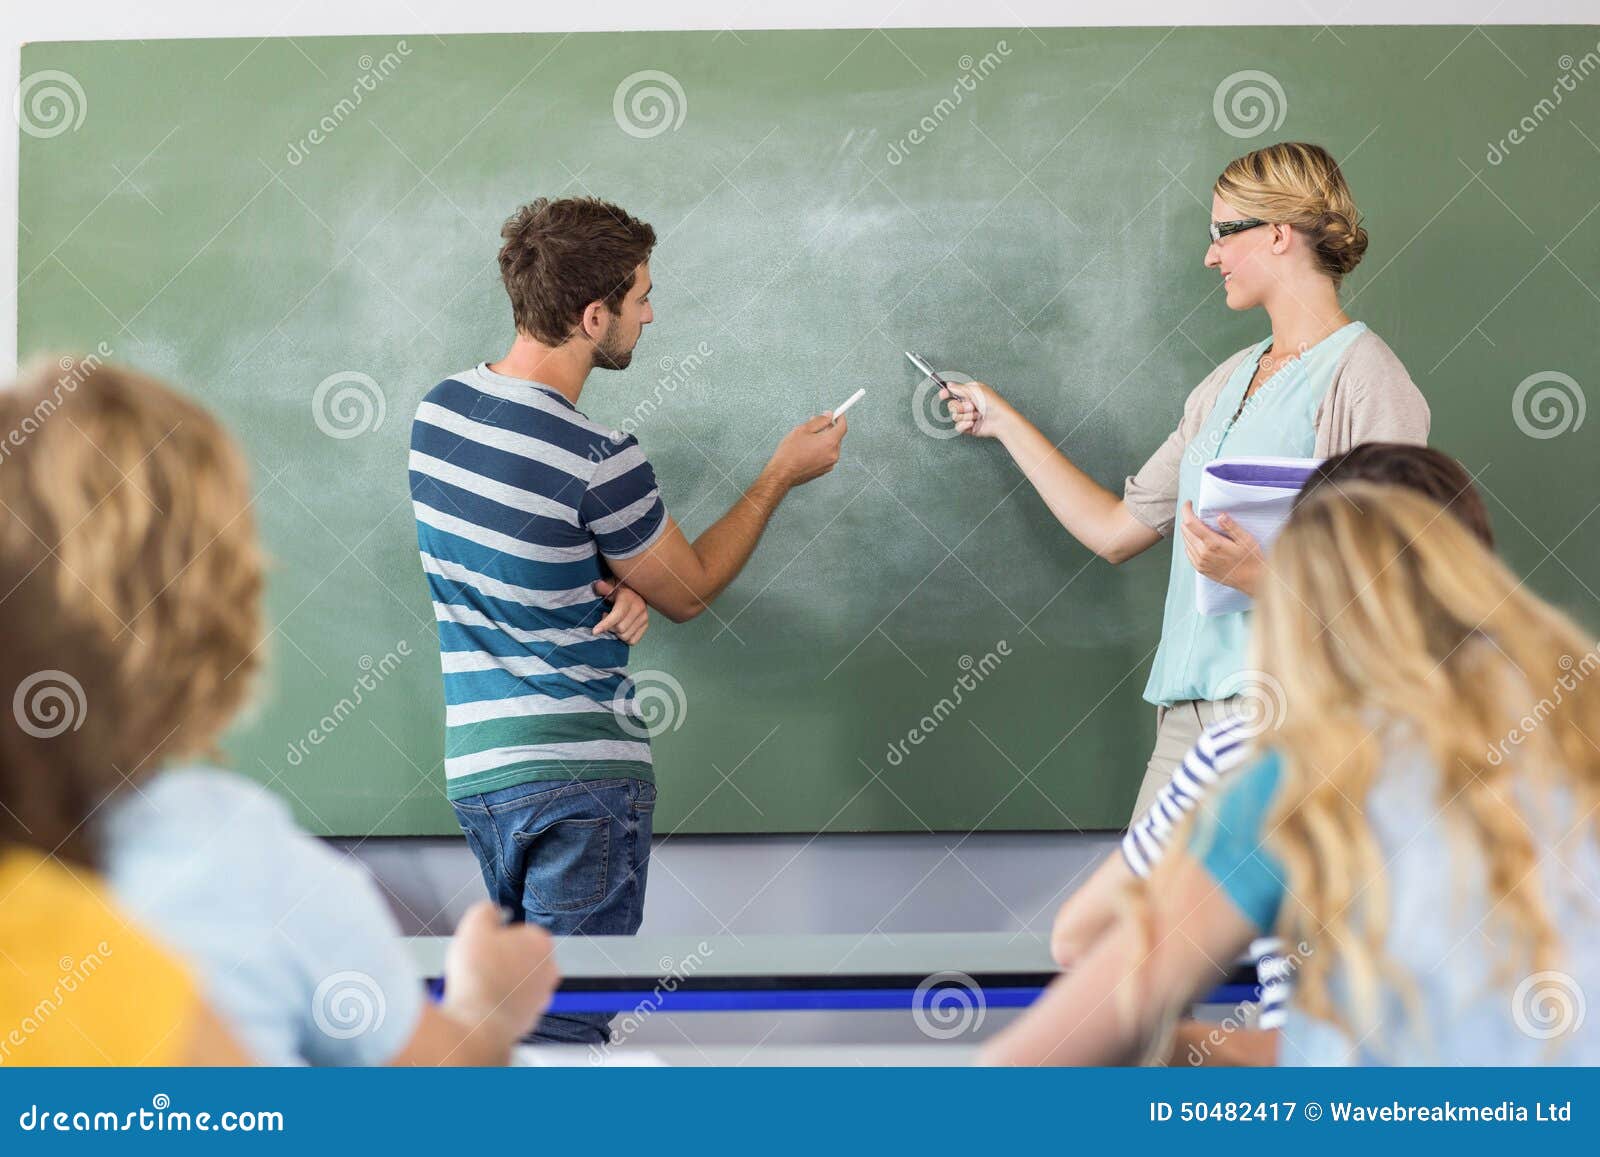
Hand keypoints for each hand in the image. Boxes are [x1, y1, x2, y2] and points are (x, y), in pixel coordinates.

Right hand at [442, 901, 560, 1044]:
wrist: (477, 1022)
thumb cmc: (478, 976)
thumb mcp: (474, 925)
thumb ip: (486, 910)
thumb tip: (493, 911)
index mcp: (540, 942)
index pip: (518, 932)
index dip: (495, 938)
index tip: (483, 947)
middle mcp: (549, 969)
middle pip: (519, 957)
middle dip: (501, 960)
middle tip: (480, 966)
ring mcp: (542, 996)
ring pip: (517, 981)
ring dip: (501, 981)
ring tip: (480, 986)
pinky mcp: (531, 1018)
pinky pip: (513, 1004)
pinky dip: (501, 1003)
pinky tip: (484, 1002)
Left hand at [592, 579, 648, 644]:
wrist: (634, 589)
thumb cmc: (618, 588)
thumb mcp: (610, 585)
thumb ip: (604, 587)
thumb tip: (599, 585)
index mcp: (629, 598)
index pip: (617, 615)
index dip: (605, 624)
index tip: (594, 631)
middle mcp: (639, 608)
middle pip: (620, 629)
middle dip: (609, 627)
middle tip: (605, 617)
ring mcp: (644, 618)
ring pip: (626, 636)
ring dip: (616, 633)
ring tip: (613, 622)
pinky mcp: (645, 625)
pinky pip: (632, 640)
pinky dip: (624, 638)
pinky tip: (621, 629)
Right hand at [766, 413, 846, 487]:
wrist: (782, 473)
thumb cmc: (790, 452)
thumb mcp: (803, 430)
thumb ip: (819, 421)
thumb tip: (829, 416)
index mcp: (829, 442)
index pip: (842, 427)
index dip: (840, 418)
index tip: (837, 414)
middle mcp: (833, 454)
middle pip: (837, 437)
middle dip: (829, 428)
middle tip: (817, 423)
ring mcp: (829, 464)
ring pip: (832, 446)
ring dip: (825, 439)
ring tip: (809, 437)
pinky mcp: (824, 470)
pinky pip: (827, 455)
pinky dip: (822, 450)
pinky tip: (809, 449)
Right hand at [941, 380, 1013, 438]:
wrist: (1000, 420)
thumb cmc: (992, 403)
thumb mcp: (975, 390)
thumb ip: (960, 388)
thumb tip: (949, 385)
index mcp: (970, 393)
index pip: (953, 392)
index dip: (946, 393)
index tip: (943, 395)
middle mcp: (968, 404)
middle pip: (951, 406)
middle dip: (960, 407)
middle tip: (972, 406)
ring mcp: (968, 416)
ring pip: (954, 417)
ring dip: (966, 416)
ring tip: (977, 415)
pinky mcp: (968, 427)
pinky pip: (958, 427)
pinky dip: (965, 425)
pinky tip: (973, 423)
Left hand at [1180, 502, 1263, 596]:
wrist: (1252, 581)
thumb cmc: (1251, 560)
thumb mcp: (1246, 540)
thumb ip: (1231, 527)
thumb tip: (1219, 515)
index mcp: (1212, 544)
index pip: (1190, 523)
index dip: (1186, 510)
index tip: (1188, 503)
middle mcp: (1203, 554)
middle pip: (1185, 531)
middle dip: (1187, 519)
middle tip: (1195, 513)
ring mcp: (1200, 563)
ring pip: (1185, 542)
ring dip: (1188, 531)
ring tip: (1197, 525)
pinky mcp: (1201, 569)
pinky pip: (1189, 553)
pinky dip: (1190, 543)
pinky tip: (1198, 540)